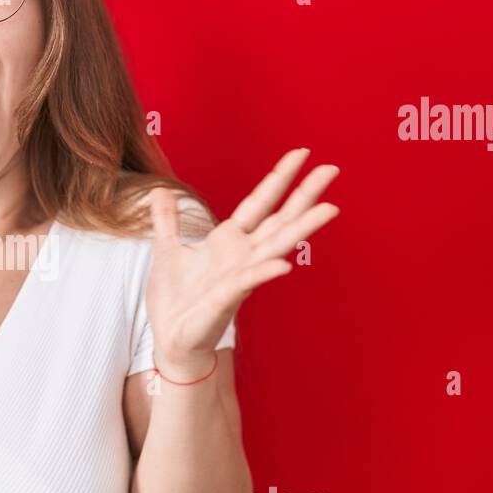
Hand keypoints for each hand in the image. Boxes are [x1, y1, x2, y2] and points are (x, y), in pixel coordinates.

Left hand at [146, 148, 340, 375]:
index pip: (259, 203)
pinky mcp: (226, 300)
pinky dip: (265, 273)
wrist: (170, 338)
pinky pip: (248, 283)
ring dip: (302, 228)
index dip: (278, 178)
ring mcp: (238, 277)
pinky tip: (283, 264)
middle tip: (332, 169)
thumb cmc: (175, 299)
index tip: (301, 153)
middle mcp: (242, 256)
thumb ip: (167, 221)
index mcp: (228, 241)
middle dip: (305, 194)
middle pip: (281, 219)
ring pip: (276, 247)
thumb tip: (160, 190)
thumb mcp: (165, 250)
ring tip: (330, 208)